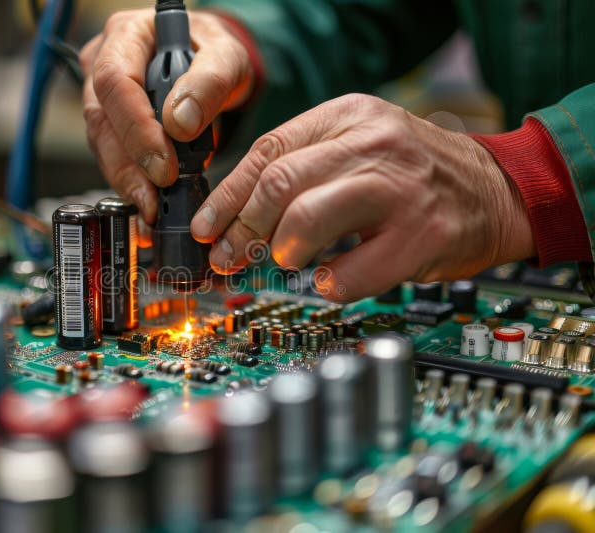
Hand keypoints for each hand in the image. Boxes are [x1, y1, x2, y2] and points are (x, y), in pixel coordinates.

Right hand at [80, 9, 254, 243]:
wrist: (210, 65)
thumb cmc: (214, 53)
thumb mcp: (227, 57)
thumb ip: (209, 82)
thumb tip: (180, 124)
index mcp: (127, 34)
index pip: (116, 81)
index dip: (136, 128)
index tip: (164, 165)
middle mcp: (103, 62)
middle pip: (101, 119)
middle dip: (128, 165)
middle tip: (155, 199)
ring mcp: (101, 96)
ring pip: (101, 144)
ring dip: (126, 181)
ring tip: (152, 208)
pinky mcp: (109, 125)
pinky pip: (112, 157)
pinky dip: (131, 183)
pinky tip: (148, 204)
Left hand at [190, 94, 535, 300]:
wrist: (498, 190)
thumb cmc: (415, 175)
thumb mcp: (360, 145)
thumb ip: (304, 167)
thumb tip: (233, 216)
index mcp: (349, 116)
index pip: (267, 151)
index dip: (225, 197)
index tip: (204, 229)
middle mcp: (373, 145)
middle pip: (279, 183)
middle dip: (243, 228)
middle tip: (233, 255)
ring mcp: (400, 191)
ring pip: (307, 219)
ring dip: (282, 250)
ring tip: (287, 260)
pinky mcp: (421, 237)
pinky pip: (351, 271)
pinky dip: (329, 283)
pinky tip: (330, 279)